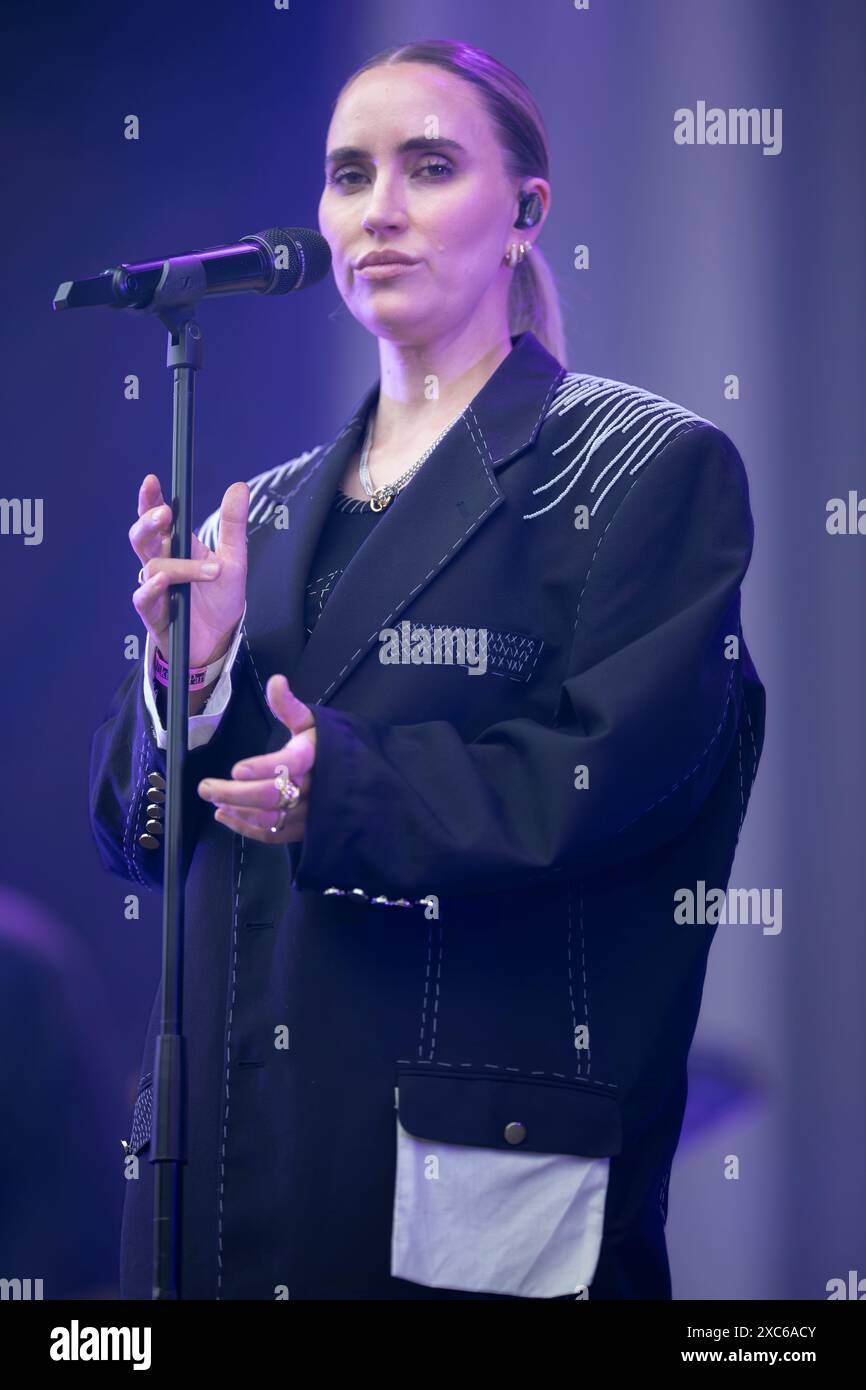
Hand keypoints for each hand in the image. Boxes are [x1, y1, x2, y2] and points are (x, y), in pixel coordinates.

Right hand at [130, 474, 249, 668]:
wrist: (220, 639)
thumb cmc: (220, 598)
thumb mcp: (234, 560)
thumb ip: (233, 525)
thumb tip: (240, 486)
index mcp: (176, 547)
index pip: (156, 518)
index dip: (149, 500)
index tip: (152, 481)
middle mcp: (160, 564)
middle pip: (141, 537)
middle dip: (149, 522)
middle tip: (165, 513)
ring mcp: (154, 588)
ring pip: (150, 567)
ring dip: (181, 566)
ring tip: (212, 572)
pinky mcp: (153, 613)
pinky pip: (143, 598)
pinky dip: (152, 589)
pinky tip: (163, 583)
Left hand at [197, 675, 316, 843]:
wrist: (357, 779)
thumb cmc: (325, 746)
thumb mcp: (311, 722)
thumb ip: (289, 706)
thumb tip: (276, 680)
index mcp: (313, 757)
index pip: (288, 765)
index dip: (262, 768)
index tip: (236, 769)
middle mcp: (312, 788)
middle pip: (271, 796)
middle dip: (235, 793)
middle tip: (205, 787)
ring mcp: (308, 813)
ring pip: (269, 818)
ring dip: (237, 810)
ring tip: (214, 800)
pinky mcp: (302, 830)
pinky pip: (272, 835)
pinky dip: (245, 829)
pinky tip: (224, 817)